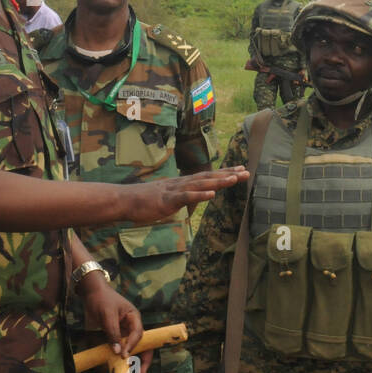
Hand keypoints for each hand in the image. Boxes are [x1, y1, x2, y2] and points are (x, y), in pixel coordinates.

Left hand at [82, 278, 151, 372]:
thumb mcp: (107, 314)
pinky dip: (123, 357)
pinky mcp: (117, 335)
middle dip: (144, 358)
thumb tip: (118, 352)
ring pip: (134, 348)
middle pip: (143, 344)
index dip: (133, 346)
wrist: (91, 292)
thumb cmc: (101, 299)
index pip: (137, 334)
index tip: (125, 356)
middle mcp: (132, 326)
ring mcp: (125, 331)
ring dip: (135, 360)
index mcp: (134, 317)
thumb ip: (112, 332)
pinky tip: (120, 366)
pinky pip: (122, 347)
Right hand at [122, 167, 248, 224]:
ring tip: (235, 179)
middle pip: (208, 177)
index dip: (223, 174)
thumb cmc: (143, 202)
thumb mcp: (166, 199)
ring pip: (201, 184)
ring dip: (219, 181)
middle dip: (228, 174)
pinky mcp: (168, 200)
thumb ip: (179, 198)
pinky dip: (199, 195)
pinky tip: (212, 194)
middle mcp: (181, 184)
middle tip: (247, 171)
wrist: (124, 201)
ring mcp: (175, 191)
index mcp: (182, 184)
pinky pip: (186, 197)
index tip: (240, 171)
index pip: (207, 177)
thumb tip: (188, 200)